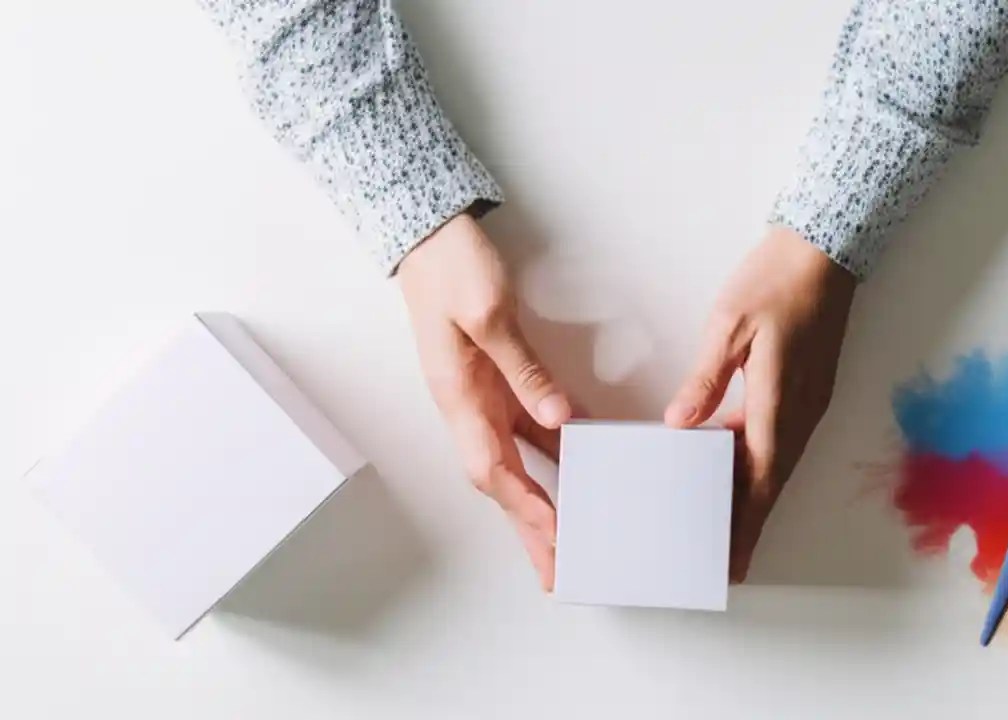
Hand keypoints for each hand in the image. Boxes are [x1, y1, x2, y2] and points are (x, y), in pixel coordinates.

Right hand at [399, 214, 572, 590]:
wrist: (431, 239)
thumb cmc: (453, 270)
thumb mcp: (488, 313)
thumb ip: (522, 369)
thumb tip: (556, 418)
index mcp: (458, 398)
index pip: (492, 468)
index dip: (526, 505)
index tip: (556, 535)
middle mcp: (466, 408)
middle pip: (500, 484)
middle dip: (528, 530)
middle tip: (556, 573)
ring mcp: (480, 399)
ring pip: (512, 465)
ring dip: (539, 505)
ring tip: (566, 543)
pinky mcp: (495, 385)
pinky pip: (524, 433)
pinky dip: (549, 459)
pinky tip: (575, 472)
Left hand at [665, 226, 855, 582]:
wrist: (824, 250)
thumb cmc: (774, 283)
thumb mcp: (729, 327)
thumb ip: (705, 379)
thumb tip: (680, 425)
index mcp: (779, 401)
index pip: (760, 478)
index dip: (745, 522)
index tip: (732, 559)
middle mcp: (800, 412)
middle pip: (772, 482)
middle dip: (749, 523)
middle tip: (723, 560)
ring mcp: (808, 401)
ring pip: (778, 462)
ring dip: (754, 495)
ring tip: (724, 525)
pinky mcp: (807, 389)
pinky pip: (781, 439)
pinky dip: (759, 462)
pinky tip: (733, 465)